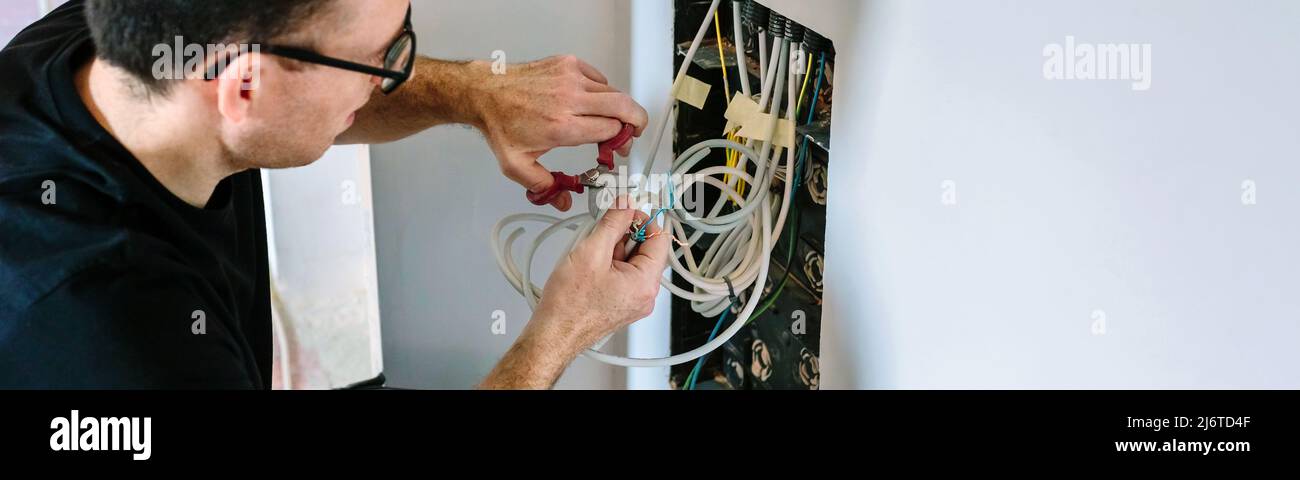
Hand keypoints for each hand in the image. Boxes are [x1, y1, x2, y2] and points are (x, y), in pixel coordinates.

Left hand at [472, 55, 648, 211]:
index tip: (615, 150)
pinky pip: (599, 78)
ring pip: (614, 92)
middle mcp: (569, 100)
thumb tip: (564, 201)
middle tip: (632, 132)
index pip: (611, 131)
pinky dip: (602, 91)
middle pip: (624, 107)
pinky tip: (590, 102)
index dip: (619, 143)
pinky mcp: (568, 64)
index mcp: (561, 126)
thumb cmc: (501, 124)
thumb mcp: (517, 166)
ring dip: (618, 108)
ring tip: (609, 120)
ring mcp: (570, 78)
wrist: (485, 93)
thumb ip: (544, 186)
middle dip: (635, 122)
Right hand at [531, 202, 670, 350]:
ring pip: (632, 261)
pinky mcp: (621, 303)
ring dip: (613, 248)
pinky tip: (589, 264)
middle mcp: (645, 294)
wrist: (553, 334)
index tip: (625, 210)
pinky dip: (608, 263)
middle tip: (602, 231)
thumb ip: (612, 223)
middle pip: (646, 249)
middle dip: (624, 234)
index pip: (660, 238)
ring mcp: (634, 300)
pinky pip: (623, 274)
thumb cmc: (569, 306)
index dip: (643, 219)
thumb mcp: (591, 252)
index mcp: (646, 283)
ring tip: (590, 252)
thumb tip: (624, 205)